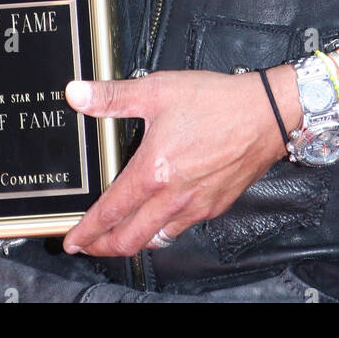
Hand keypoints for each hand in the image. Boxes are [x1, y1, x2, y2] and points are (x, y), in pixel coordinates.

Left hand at [61, 66, 296, 257]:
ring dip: (133, 242)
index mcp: (153, 171)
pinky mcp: (215, 206)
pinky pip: (182, 229)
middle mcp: (173, 197)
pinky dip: (163, 230)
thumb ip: (112, 96)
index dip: (87, 231)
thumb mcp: (157, 90)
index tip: (72, 240)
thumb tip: (76, 94)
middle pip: (130, 240)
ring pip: (157, 239)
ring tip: (120, 236)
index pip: (110, 212)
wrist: (267, 113)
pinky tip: (160, 218)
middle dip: (104, 247)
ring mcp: (196, 206)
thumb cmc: (216, 100)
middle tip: (89, 246)